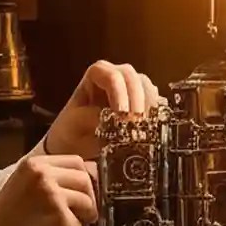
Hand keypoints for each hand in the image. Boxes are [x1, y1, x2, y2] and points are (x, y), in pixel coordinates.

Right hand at [0, 155, 97, 225]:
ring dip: (86, 212)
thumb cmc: (5, 221)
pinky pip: (79, 221)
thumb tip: (82, 179)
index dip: (85, 177)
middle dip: (90, 195)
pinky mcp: (60, 217)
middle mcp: (43, 175)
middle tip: (86, 209)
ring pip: (87, 199)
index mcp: (33, 164)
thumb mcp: (21, 185)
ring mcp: (52, 195)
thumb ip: (46, 178)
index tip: (85, 190)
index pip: (75, 161)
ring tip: (77, 221)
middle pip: (84, 178)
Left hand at [44, 60, 160, 159]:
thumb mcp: (74, 125)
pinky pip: (154, 103)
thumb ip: (92, 117)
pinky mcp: (141, 106)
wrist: (74, 149)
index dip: (119, 93)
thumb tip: (115, 118)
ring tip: (144, 127)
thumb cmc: (70, 133)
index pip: (111, 76)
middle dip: (137, 99)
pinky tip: (152, 128)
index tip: (122, 115)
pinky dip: (155, 114)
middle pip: (133, 77)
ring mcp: (130, 90)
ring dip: (148, 107)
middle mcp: (115, 78)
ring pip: (147, 88)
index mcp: (96, 76)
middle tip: (136, 123)